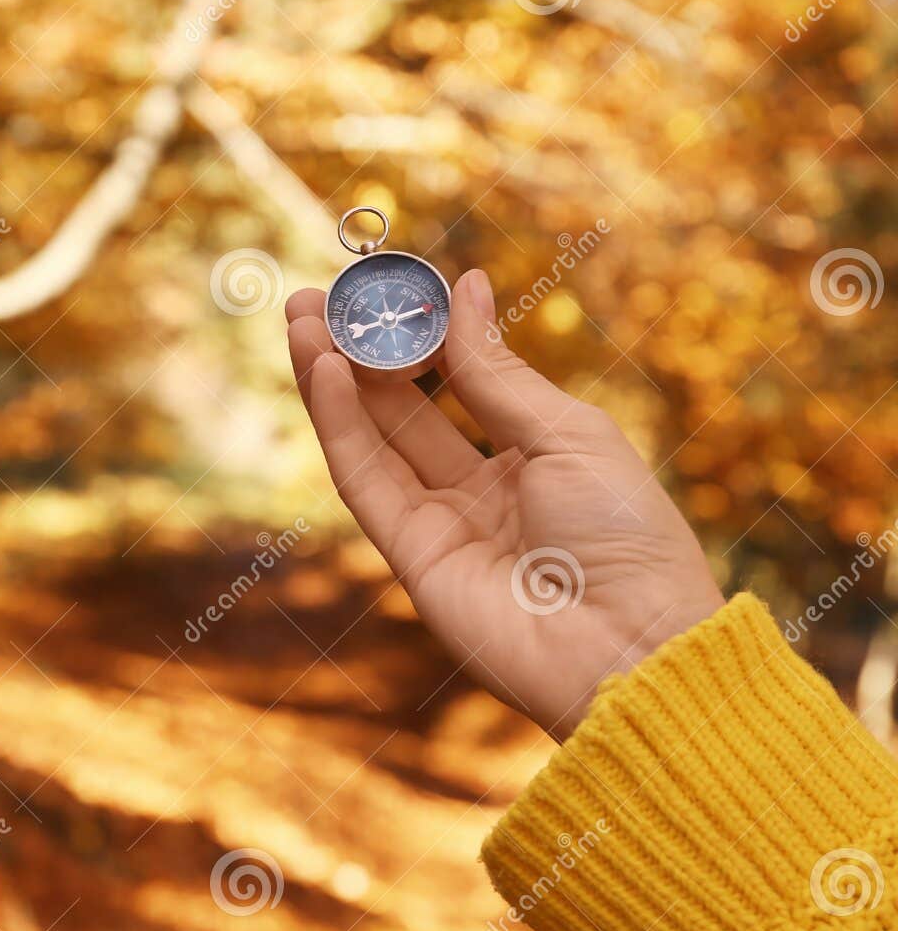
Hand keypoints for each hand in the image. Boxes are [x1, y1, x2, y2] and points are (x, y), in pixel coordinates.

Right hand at [286, 270, 722, 738]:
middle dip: (360, 351)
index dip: (421, 332)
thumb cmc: (625, 537)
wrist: (629, 648)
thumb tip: (464, 285)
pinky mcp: (409, 556)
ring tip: (302, 319)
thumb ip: (495, 369)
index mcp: (533, 455)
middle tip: (316, 298)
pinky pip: (365, 480)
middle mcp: (480, 489)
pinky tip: (326, 370)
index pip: (459, 380)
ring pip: (371, 439)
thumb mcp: (567, 433)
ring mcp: (440, 524)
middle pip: (402, 407)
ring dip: (332, 378)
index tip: (391, 282)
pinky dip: (340, 425)